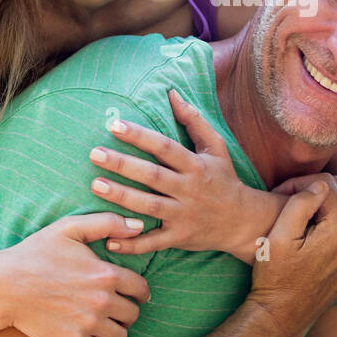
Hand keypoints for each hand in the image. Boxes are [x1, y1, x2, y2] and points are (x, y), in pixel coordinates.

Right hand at [0, 213, 151, 336]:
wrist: (4, 286)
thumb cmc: (35, 253)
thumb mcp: (69, 228)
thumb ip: (107, 222)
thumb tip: (139, 225)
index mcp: (106, 274)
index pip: (140, 289)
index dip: (140, 292)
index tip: (137, 295)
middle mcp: (102, 301)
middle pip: (133, 314)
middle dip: (128, 312)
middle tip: (119, 310)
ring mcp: (88, 324)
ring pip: (121, 336)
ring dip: (117, 332)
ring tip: (109, 328)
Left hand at [86, 88, 278, 260]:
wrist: (242, 221)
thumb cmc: (223, 178)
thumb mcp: (216, 147)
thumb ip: (193, 120)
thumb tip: (171, 92)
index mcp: (195, 165)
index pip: (165, 147)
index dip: (140, 136)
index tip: (114, 125)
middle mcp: (188, 189)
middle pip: (152, 176)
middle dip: (123, 164)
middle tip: (95, 154)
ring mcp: (183, 215)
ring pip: (149, 206)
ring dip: (121, 197)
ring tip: (96, 184)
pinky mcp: (178, 238)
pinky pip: (152, 242)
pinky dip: (132, 244)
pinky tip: (109, 240)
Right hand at [247, 174, 336, 335]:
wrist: (283, 314)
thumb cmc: (276, 275)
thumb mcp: (278, 237)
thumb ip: (300, 203)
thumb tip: (321, 184)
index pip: (326, 183)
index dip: (300, 183)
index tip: (281, 194)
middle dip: (319, 188)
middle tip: (292, 198)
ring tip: (316, 201)